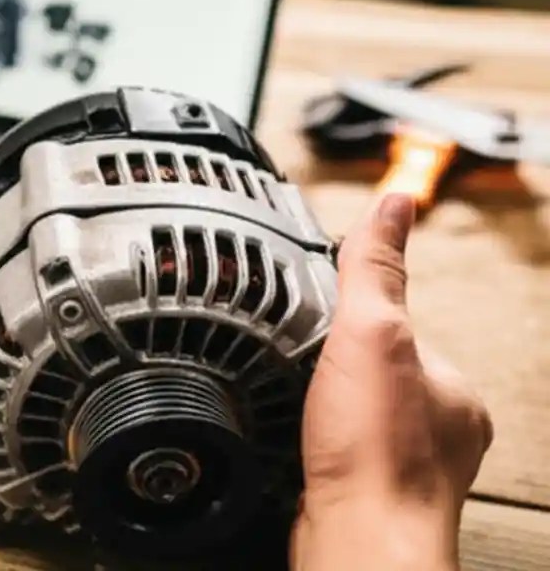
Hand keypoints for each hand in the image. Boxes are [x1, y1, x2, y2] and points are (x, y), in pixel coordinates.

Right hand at [291, 194, 492, 570]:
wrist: (356, 543)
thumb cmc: (377, 453)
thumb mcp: (371, 333)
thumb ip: (375, 270)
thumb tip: (392, 204)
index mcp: (452, 386)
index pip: (399, 326)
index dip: (354, 314)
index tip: (322, 316)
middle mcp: (438, 430)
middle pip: (373, 370)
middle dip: (332, 365)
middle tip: (296, 361)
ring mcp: (402, 468)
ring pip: (354, 416)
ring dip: (321, 407)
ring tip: (290, 400)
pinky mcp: (364, 497)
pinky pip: (336, 454)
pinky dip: (312, 444)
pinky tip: (293, 442)